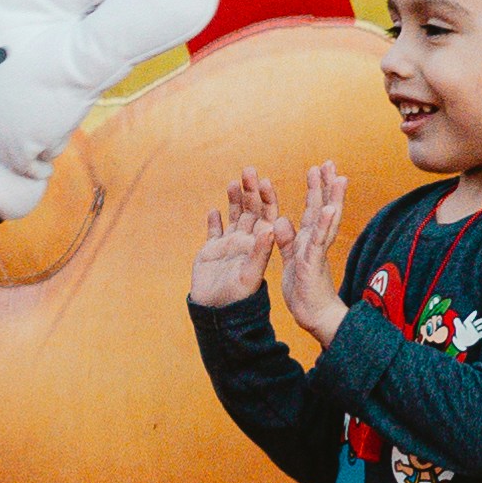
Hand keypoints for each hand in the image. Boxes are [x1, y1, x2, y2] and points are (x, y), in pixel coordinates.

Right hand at [187, 169, 280, 309]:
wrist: (216, 313)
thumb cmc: (238, 296)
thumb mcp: (252, 273)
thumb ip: (260, 251)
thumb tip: (270, 228)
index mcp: (259, 244)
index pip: (266, 215)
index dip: (267, 197)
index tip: (264, 180)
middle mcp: (245, 242)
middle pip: (249, 211)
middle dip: (249, 191)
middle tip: (248, 170)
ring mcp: (228, 246)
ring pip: (233, 217)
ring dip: (233, 199)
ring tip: (232, 182)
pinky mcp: (211, 253)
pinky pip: (213, 233)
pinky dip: (214, 222)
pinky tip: (213, 211)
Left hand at [279, 162, 350, 340]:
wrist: (313, 316)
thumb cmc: (303, 290)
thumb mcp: (291, 259)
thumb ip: (287, 240)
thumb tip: (280, 220)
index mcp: (309, 240)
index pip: (313, 210)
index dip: (316, 190)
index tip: (318, 169)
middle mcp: (316, 242)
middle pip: (323, 209)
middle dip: (327, 186)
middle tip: (330, 163)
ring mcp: (317, 251)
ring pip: (326, 221)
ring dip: (333, 199)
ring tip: (338, 178)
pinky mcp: (313, 263)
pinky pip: (318, 241)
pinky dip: (324, 225)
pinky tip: (330, 209)